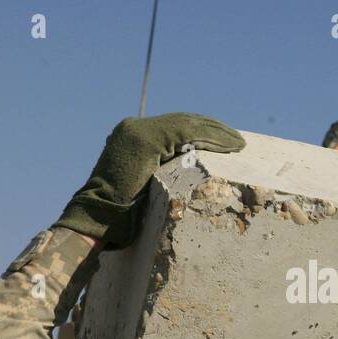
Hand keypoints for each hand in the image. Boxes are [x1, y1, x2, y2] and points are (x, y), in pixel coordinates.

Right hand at [55, 113, 244, 243]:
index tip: (223, 139)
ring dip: (218, 134)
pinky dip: (212, 139)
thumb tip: (183, 171)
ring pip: (189, 125)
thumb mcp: (143, 182)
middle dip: (213, 129)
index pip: (174, 126)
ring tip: (239, 144)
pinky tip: (229, 146)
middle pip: (183, 121)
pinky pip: (188, 134)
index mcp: (132, 134)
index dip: (201, 131)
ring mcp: (140, 131)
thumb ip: (159, 169)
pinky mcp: (148, 139)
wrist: (98, 217)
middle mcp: (135, 127)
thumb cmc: (120, 212)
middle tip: (237, 139)